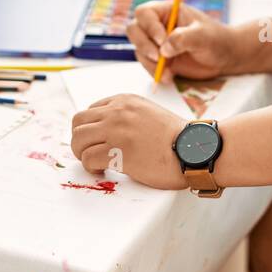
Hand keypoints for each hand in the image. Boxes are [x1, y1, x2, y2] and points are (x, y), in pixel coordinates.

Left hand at [71, 94, 187, 189]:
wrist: (193, 149)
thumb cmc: (176, 138)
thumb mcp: (148, 113)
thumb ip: (127, 116)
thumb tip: (108, 131)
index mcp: (124, 101)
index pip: (90, 111)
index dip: (92, 129)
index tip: (99, 142)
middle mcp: (116, 111)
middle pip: (78, 122)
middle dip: (81, 140)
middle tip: (92, 153)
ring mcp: (115, 130)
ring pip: (78, 139)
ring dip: (83, 154)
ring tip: (97, 163)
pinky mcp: (116, 152)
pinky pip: (87, 158)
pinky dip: (91, 167)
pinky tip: (104, 171)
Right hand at [128, 1, 236, 80]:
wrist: (224, 57)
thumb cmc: (216, 40)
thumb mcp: (203, 36)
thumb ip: (183, 38)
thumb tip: (164, 48)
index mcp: (167, 11)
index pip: (145, 13)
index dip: (149, 26)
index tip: (162, 41)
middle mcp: (157, 24)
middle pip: (134, 30)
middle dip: (143, 45)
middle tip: (158, 58)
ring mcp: (156, 42)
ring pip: (139, 49)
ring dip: (149, 62)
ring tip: (168, 72)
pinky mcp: (158, 58)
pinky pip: (146, 64)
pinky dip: (154, 72)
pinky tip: (169, 76)